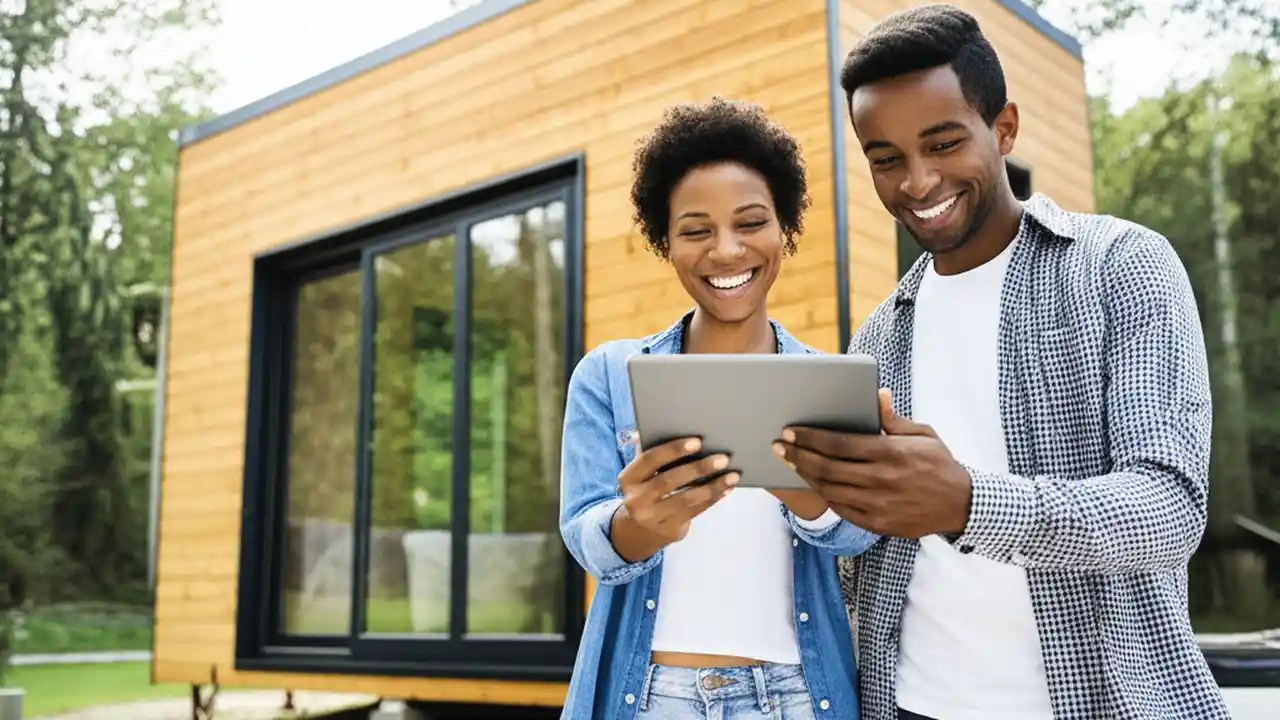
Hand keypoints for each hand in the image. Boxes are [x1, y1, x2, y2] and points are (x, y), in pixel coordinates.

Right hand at [613, 436, 739, 558]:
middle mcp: (636, 499)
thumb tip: (655, 428)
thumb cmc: (646, 490)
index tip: (698, 442)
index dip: (673, 450)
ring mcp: (652, 518)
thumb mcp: (641, 473)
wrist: (638, 530)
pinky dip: (713, 498)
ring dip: (713, 486)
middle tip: (723, 459)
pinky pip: (695, 511)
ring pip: (686, 499)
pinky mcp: (669, 530)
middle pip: (669, 481)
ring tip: (732, 475)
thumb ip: (649, 453)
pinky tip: (726, 488)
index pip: (649, 460)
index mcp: (628, 478)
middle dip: (698, 469)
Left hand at [772, 389, 971, 537]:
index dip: (810, 437)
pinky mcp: (877, 523)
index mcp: (890, 453)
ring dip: (806, 476)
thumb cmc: (938, 463)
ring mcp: (878, 505)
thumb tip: (878, 394)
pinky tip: (814, 482)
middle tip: (779, 446)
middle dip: (798, 456)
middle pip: (827, 468)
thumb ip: (894, 418)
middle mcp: (881, 480)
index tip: (790, 431)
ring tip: (791, 462)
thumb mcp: (922, 434)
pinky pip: (841, 509)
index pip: (840, 444)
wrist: (960, 505)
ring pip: (830, 490)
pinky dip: (824, 495)